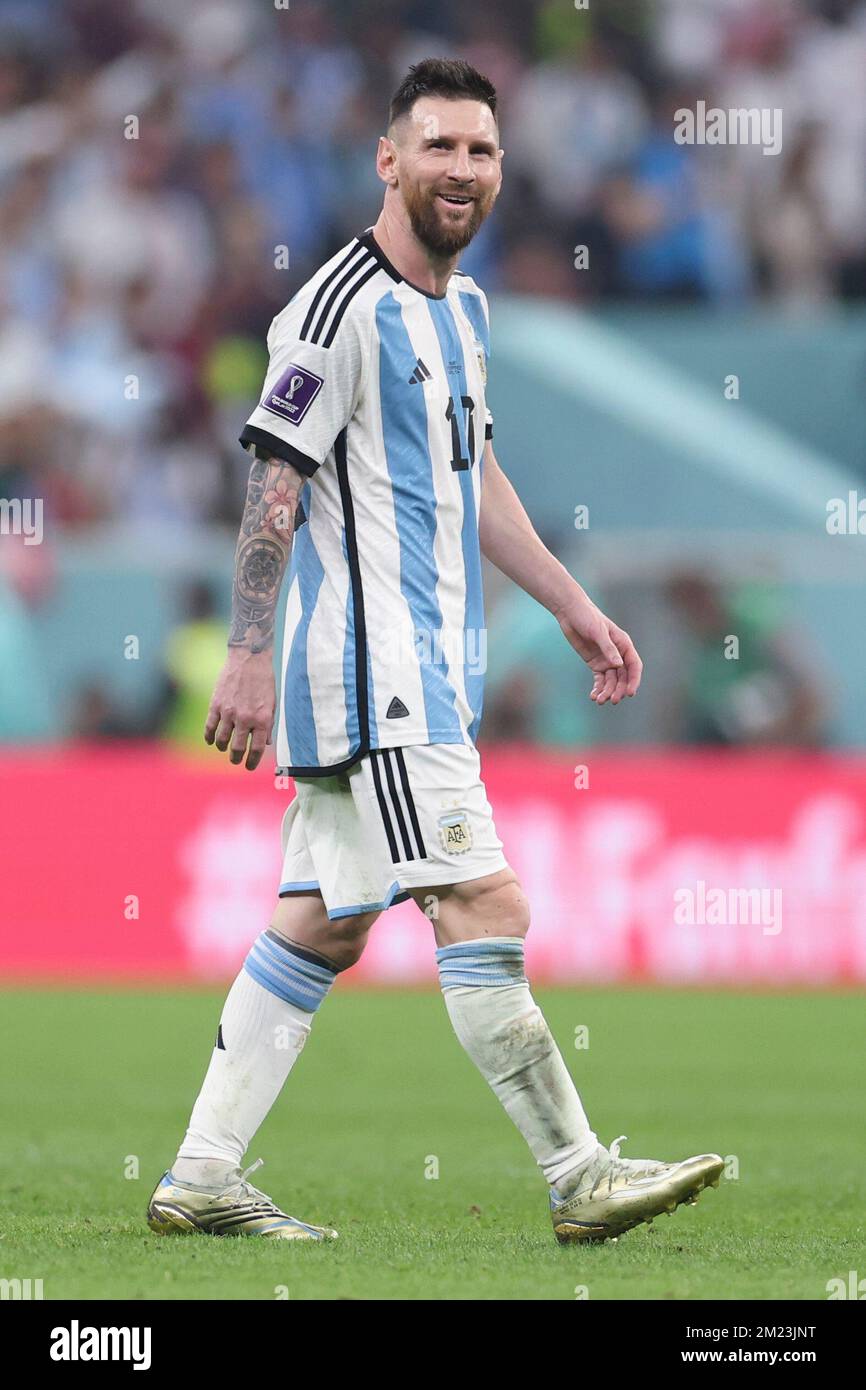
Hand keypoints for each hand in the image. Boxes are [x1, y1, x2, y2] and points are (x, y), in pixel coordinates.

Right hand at [204, 648, 275, 769]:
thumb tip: (265, 744)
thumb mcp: (272, 704)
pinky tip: (211, 740)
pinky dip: (209, 737)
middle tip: (235, 760)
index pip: (256, 749)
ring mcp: (229, 712)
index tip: (249, 766)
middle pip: (237, 748)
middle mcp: (245, 718)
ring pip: (222, 740)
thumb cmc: (264, 681)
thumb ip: (268, 725)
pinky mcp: (216, 705)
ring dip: (223, 748)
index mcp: (262, 720)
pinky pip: (210, 727)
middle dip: (236, 758)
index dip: (252, 762)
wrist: (249, 659)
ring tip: (224, 748)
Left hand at [555, 597, 642, 705]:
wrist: (571, 612)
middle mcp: (618, 654)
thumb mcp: (598, 631)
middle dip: (619, 689)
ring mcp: (606, 659)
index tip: (630, 693)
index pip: (634, 666)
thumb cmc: (587, 617)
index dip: (634, 680)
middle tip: (613, 700)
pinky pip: (600, 679)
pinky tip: (593, 696)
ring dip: (607, 691)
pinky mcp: (594, 663)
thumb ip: (608, 648)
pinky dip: (598, 688)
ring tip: (599, 700)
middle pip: (623, 676)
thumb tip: (618, 665)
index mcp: (624, 644)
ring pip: (611, 680)